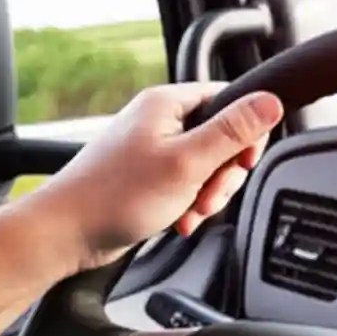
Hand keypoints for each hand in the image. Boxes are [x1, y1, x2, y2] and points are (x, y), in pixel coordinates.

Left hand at [22, 83, 283, 272]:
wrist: (66, 233)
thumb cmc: (115, 196)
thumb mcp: (187, 162)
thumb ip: (233, 132)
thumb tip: (270, 102)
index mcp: (169, 104)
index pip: (231, 101)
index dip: (247, 136)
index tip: (241, 163)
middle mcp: (161, 121)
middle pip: (224, 139)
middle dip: (224, 175)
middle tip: (208, 195)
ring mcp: (155, 149)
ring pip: (209, 167)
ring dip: (208, 195)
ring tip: (189, 211)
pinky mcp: (151, 176)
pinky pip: (189, 185)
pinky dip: (190, 205)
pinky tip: (179, 219)